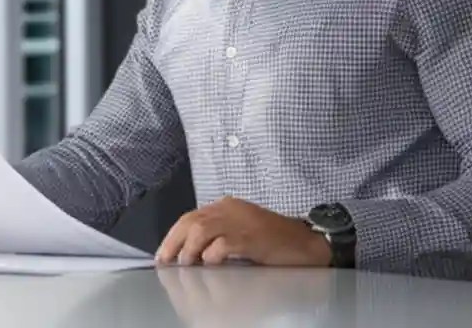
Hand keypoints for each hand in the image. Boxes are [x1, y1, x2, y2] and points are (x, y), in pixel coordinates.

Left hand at [155, 196, 330, 266]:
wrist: (308, 243)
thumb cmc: (275, 241)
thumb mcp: (242, 231)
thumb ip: (218, 235)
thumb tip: (191, 252)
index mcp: (227, 206)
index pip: (191, 217)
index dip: (173, 236)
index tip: (163, 254)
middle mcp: (230, 210)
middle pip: (191, 221)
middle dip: (174, 242)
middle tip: (166, 261)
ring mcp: (241, 221)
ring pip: (202, 230)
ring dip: (189, 249)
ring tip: (185, 264)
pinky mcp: (252, 237)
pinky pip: (224, 243)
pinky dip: (212, 255)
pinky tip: (208, 264)